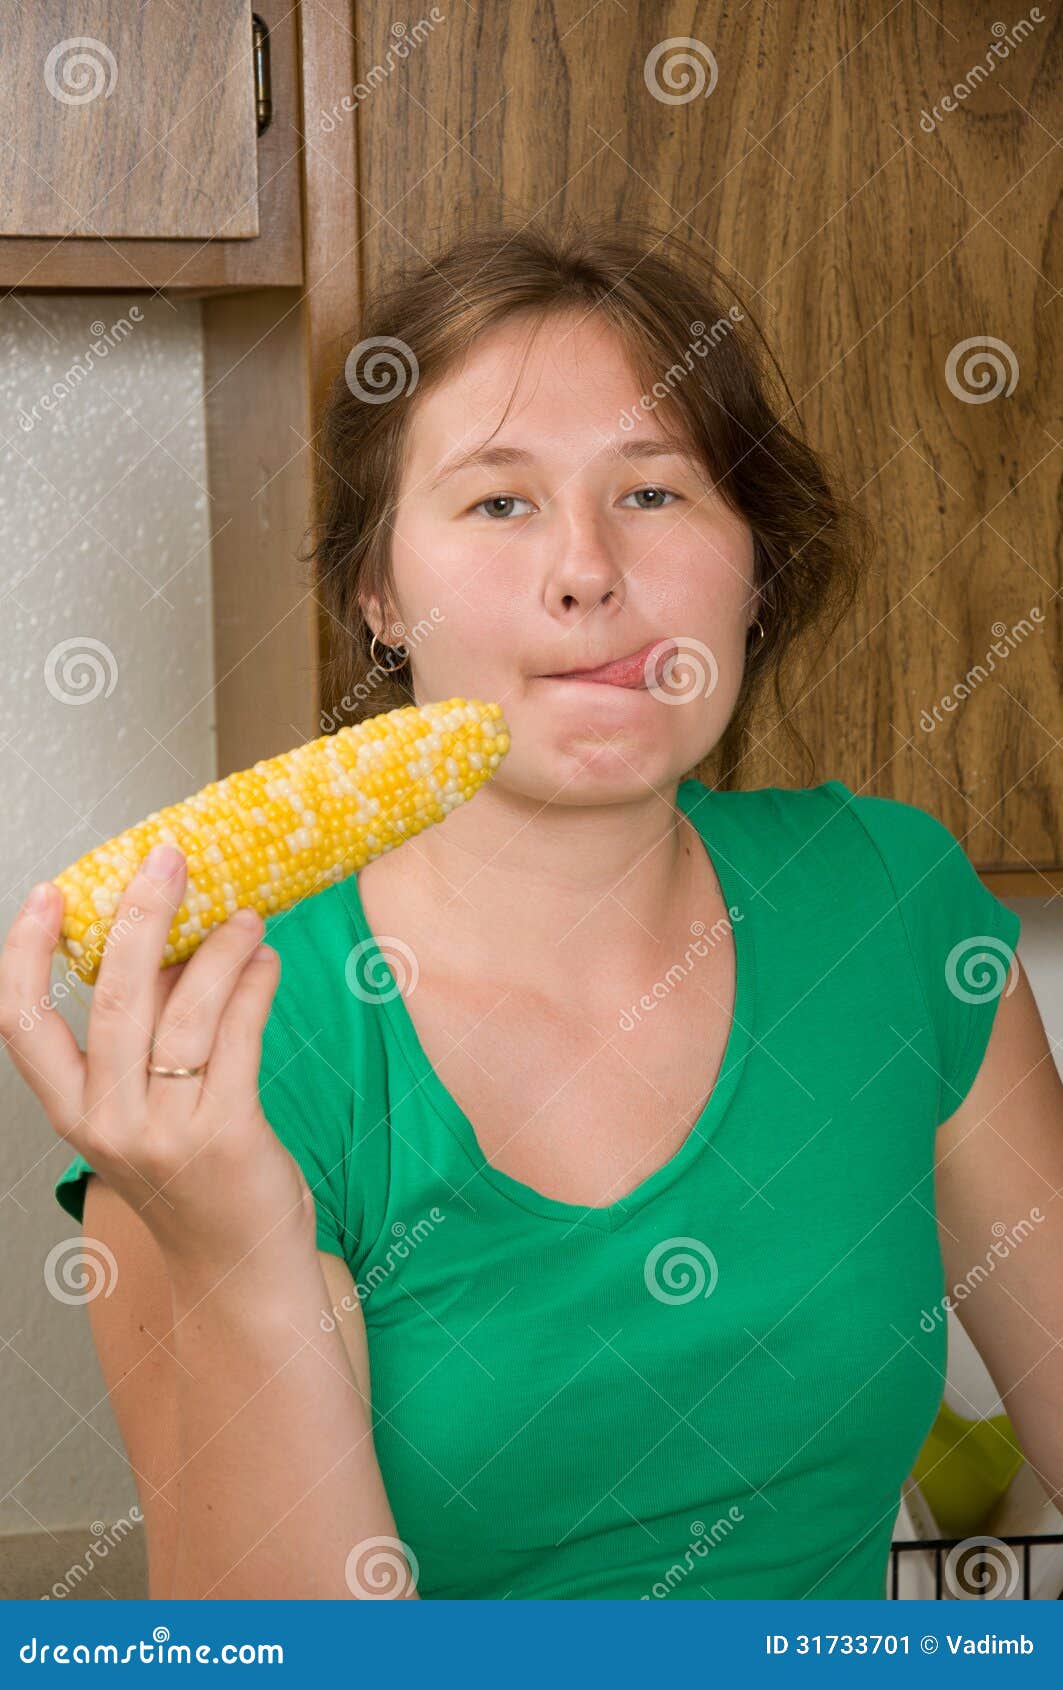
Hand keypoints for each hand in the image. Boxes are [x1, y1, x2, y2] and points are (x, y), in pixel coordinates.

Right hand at [0, 844, 315, 1270]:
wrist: (238, 1268)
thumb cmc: (194, 1177)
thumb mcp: (146, 1108)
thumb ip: (147, 1031)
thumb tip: (170, 936)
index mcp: (74, 1112)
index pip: (23, 1025)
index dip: (27, 954)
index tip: (50, 892)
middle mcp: (109, 1125)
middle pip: (114, 1001)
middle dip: (142, 917)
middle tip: (169, 860)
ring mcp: (167, 1134)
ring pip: (185, 1014)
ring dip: (217, 950)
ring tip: (245, 915)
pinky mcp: (228, 1136)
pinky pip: (238, 1039)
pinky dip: (253, 987)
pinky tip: (265, 960)